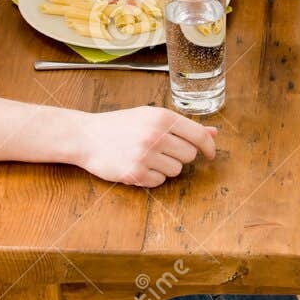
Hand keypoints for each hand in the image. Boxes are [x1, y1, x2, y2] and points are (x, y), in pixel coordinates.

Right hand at [72, 106, 216, 187]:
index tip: (210, 154)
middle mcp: (155, 135)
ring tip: (147, 156)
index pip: (198, 136)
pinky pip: (159, 182)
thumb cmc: (120, 125)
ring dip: (165, 167)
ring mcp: (145, 155)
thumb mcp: (150, 117)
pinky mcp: (135, 174)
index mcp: (162, 117)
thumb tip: (213, 133)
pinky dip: (152, 177)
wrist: (86, 136)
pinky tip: (138, 165)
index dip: (208, 147)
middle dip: (179, 155)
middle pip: (189, 155)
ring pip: (176, 170)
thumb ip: (182, 125)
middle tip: (161, 149)